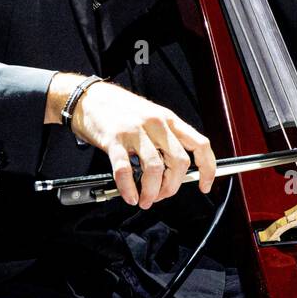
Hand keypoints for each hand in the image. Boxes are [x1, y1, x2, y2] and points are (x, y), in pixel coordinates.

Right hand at [72, 80, 215, 207]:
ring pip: (155, 169)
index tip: (205, 185)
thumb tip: (175, 171)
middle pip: (179, 162)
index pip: (200, 144)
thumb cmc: (119, 109)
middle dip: (173, 186)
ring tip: (145, 200)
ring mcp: (135, 131)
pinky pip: (125, 170)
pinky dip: (128, 188)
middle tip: (162, 196)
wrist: (89, 97)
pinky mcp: (114, 139)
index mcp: (168, 119)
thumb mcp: (151, 117)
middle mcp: (156, 124)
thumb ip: (166, 139)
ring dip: (152, 192)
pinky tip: (129, 195)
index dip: (207, 168)